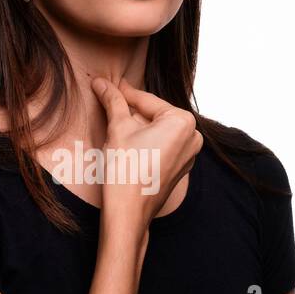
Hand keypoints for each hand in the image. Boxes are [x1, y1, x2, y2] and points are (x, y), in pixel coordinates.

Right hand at [89, 76, 202, 225]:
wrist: (128, 211)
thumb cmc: (125, 170)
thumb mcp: (118, 128)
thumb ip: (113, 101)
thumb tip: (101, 82)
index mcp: (183, 121)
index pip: (146, 100)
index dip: (123, 93)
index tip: (108, 84)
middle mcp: (193, 136)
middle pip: (154, 115)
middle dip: (131, 110)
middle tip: (109, 101)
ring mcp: (189, 155)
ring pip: (158, 131)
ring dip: (137, 126)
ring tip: (114, 122)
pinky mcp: (180, 169)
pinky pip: (162, 146)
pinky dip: (146, 141)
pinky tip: (127, 142)